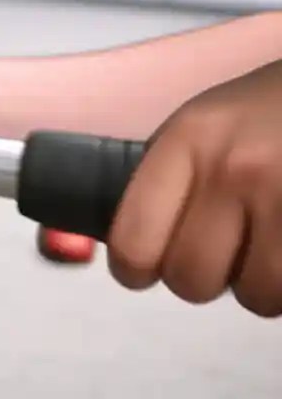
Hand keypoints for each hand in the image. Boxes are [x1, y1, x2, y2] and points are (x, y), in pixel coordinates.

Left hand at [108, 59, 281, 316]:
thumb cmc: (277, 105)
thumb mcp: (211, 120)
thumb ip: (174, 176)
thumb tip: (137, 249)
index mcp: (190, 139)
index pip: (133, 241)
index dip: (138, 269)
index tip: (152, 268)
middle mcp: (235, 168)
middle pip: (192, 279)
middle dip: (208, 277)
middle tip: (227, 251)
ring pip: (257, 295)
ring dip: (264, 283)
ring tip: (273, 243)